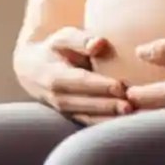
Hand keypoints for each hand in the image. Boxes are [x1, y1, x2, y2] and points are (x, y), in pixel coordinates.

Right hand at [13, 27, 132, 120]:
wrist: (32, 70)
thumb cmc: (55, 49)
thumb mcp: (63, 38)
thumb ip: (81, 39)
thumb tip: (99, 43)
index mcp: (53, 75)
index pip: (79, 81)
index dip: (99, 85)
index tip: (120, 86)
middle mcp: (56, 97)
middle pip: (84, 103)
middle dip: (107, 106)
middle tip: (130, 106)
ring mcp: (64, 111)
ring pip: (87, 118)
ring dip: (109, 119)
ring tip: (132, 115)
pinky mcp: (72, 118)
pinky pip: (90, 124)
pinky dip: (108, 126)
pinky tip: (128, 124)